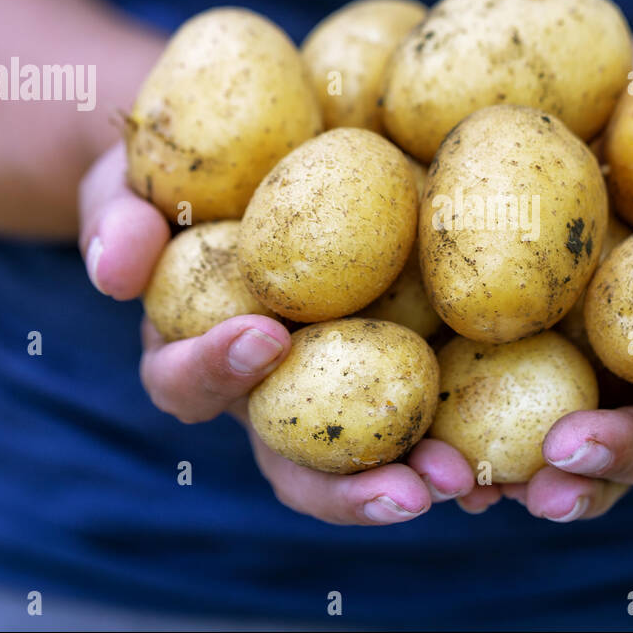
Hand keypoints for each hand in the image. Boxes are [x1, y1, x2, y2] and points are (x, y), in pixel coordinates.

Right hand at [77, 143, 476, 524]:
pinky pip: (434, 404)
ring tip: (473, 482)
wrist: (255, 145)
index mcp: (196, 353)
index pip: (191, 384)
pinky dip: (469, 427)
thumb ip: (114, 215)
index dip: (218, 372)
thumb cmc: (179, 170)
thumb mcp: (128, 177)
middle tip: (407, 488)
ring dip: (420, 476)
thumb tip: (113, 269)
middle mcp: (269, 391)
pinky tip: (519, 439)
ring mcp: (336, 385)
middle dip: (349, 487)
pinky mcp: (400, 359)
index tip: (265, 335)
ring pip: (373, 456)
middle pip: (297, 462)